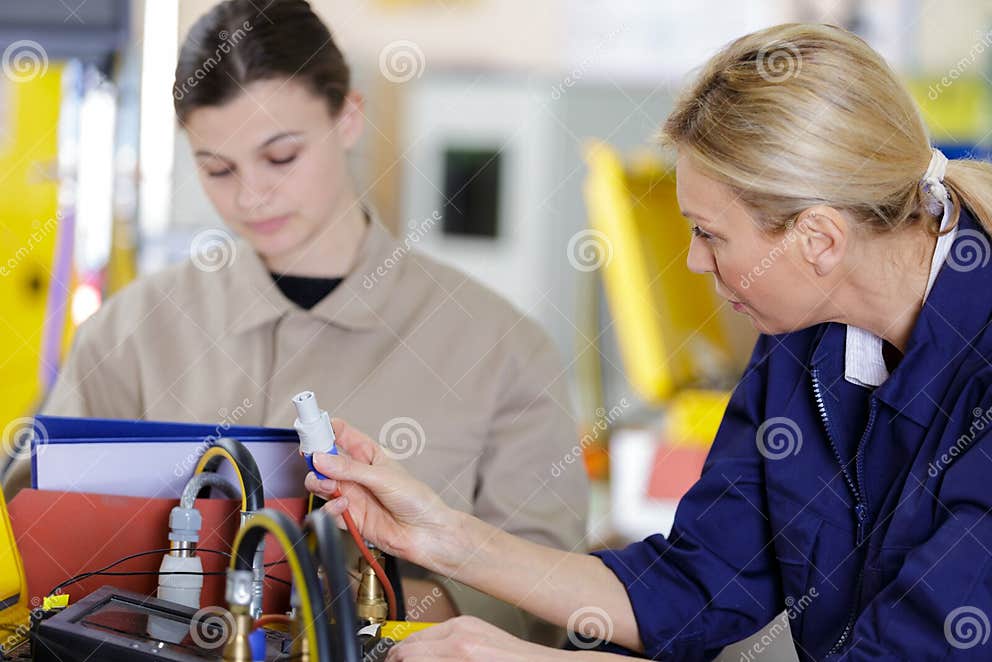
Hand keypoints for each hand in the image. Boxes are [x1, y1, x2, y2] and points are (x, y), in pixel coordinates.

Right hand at [305, 419, 459, 568]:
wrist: (426, 533)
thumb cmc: (417, 500)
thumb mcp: (383, 477)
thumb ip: (350, 468)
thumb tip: (322, 459)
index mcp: (369, 455)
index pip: (341, 434)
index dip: (325, 429)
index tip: (312, 429)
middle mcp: (357, 473)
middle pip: (324, 460)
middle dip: (316, 459)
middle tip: (315, 462)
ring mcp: (352, 495)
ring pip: (321, 484)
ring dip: (320, 484)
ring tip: (330, 486)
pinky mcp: (350, 517)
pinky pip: (328, 511)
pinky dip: (331, 509)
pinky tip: (344, 506)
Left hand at [385, 616, 558, 660]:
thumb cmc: (516, 660)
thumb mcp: (480, 643)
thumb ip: (450, 645)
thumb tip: (415, 655)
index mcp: (460, 627)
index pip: (410, 640)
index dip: (397, 656)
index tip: (394, 661)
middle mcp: (457, 638)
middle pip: (405, 653)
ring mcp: (460, 654)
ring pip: (411, 659)